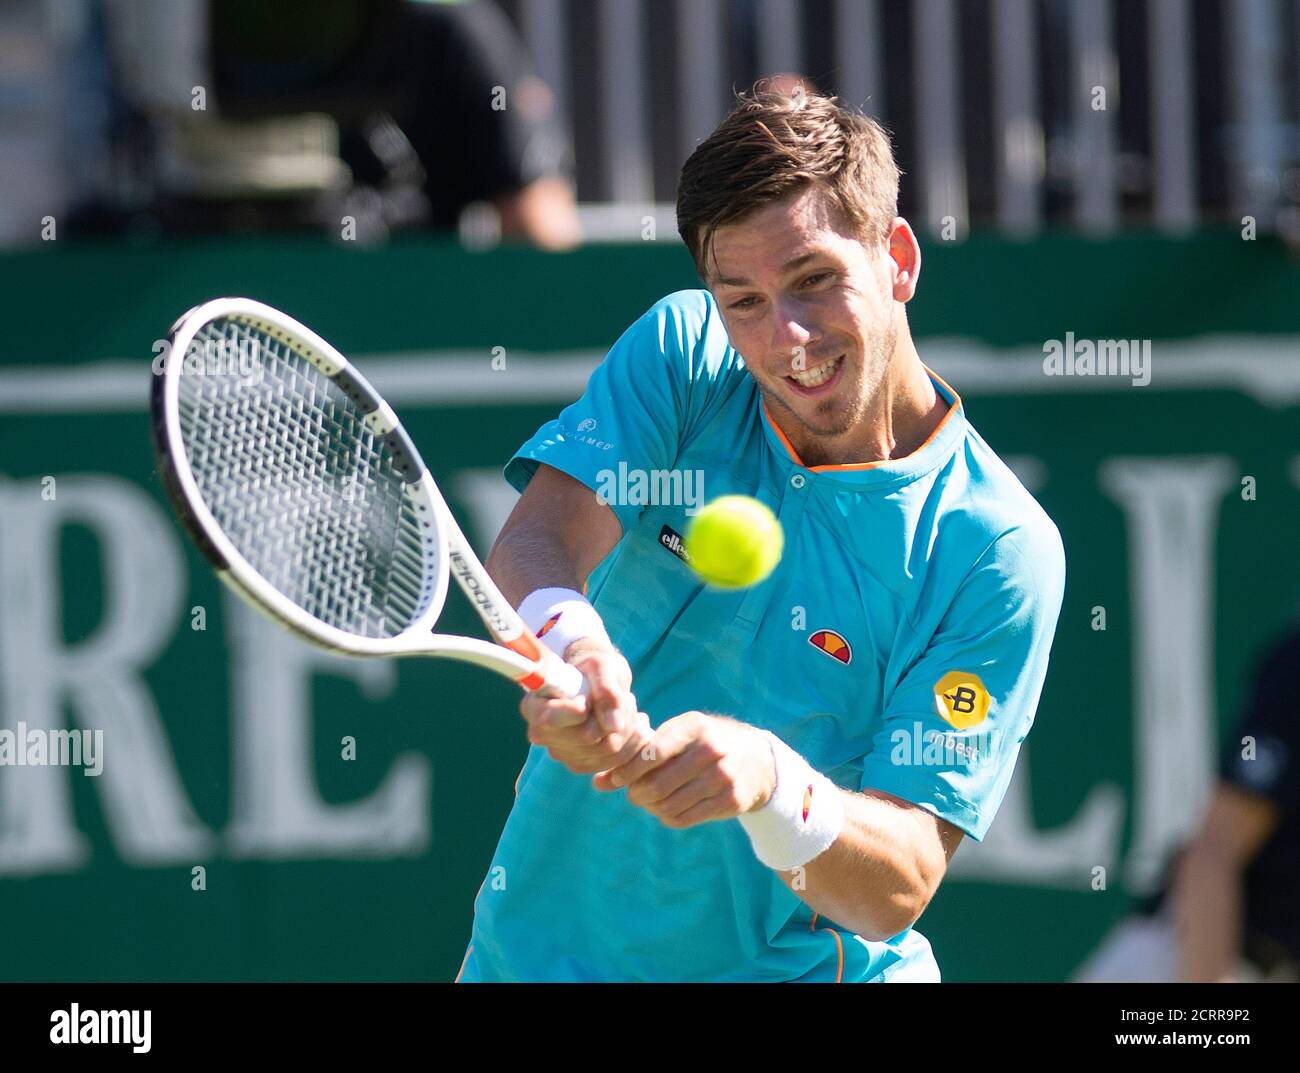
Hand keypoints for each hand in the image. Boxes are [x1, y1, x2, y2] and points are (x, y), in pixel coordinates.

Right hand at [519, 639, 650, 774]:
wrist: (595, 679)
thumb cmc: (592, 667)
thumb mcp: (600, 666)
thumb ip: (606, 690)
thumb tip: (614, 726)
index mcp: (533, 706)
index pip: (552, 720)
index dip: (580, 710)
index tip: (592, 696)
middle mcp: (541, 734)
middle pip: (587, 737)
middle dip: (615, 715)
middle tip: (625, 697)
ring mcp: (560, 753)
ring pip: (607, 750)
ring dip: (628, 727)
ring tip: (628, 706)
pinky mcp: (580, 764)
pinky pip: (616, 761)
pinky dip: (632, 740)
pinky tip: (632, 722)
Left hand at [593, 711, 777, 828]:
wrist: (757, 760)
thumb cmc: (703, 744)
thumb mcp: (677, 736)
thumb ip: (639, 755)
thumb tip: (597, 783)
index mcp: (694, 727)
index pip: (651, 752)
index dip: (627, 770)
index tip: (617, 778)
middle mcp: (711, 750)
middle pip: (657, 785)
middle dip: (637, 794)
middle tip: (633, 793)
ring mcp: (723, 776)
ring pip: (669, 805)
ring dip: (651, 808)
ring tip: (649, 801)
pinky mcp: (731, 800)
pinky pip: (686, 818)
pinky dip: (668, 817)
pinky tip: (667, 809)